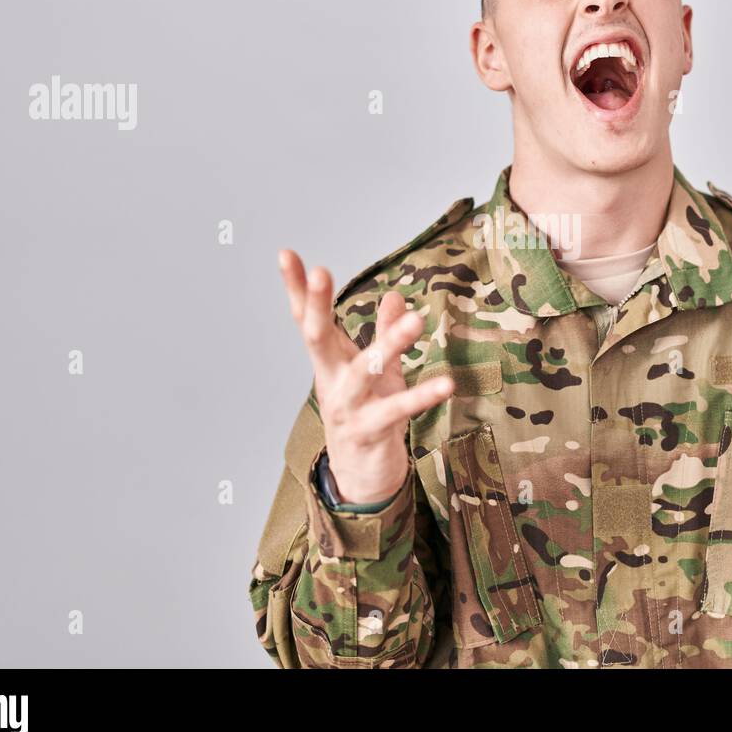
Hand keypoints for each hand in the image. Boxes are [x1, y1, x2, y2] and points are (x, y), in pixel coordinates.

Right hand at [278, 250, 453, 502]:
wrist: (362, 477)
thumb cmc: (370, 415)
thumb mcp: (378, 370)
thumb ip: (384, 332)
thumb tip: (394, 295)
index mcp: (330, 361)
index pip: (308, 319)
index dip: (296, 288)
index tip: (286, 254)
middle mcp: (331, 381)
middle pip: (317, 338)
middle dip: (317, 305)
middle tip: (319, 272)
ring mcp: (347, 408)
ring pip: (364, 371)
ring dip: (389, 344)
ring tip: (416, 321)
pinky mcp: (370, 431)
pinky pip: (397, 410)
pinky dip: (422, 396)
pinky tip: (446, 385)